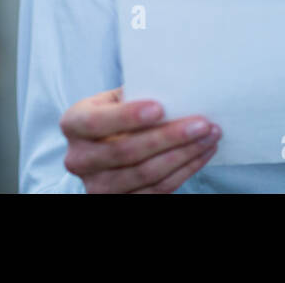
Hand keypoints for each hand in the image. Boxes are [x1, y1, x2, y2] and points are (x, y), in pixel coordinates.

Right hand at [60, 87, 220, 192]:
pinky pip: (158, 189)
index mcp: (74, 124)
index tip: (160, 108)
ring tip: (210, 135)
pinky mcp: (119, 200)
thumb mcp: (117, 96)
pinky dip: (185, 170)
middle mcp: (79, 159)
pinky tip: (203, 152)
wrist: (109, 141)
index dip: (127, 117)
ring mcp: (97, 185)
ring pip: (145, 174)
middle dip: (169, 137)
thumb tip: (178, 84)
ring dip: (184, 155)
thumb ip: (138, 90)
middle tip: (202, 123)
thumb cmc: (119, 111)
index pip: (96, 122)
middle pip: (125, 151)